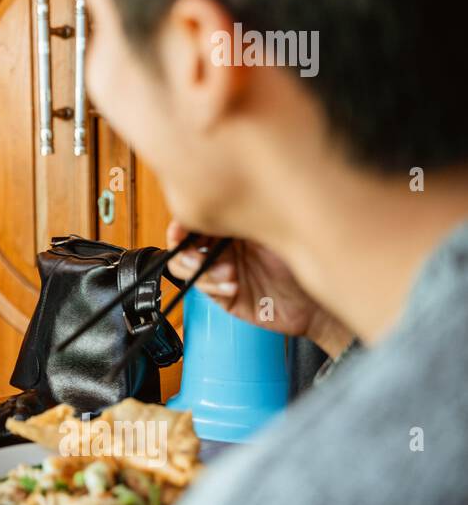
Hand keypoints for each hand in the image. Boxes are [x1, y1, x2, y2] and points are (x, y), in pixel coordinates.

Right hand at [165, 221, 352, 357]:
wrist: (322, 301)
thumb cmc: (311, 259)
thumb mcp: (276, 228)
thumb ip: (245, 215)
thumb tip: (218, 203)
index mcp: (235, 222)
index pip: (197, 218)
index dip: (184, 223)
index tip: (182, 229)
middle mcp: (225, 244)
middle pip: (184, 242)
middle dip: (186, 249)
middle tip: (198, 255)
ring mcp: (221, 269)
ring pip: (184, 267)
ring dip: (200, 270)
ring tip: (228, 274)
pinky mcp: (223, 294)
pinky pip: (201, 288)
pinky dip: (212, 286)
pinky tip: (233, 285)